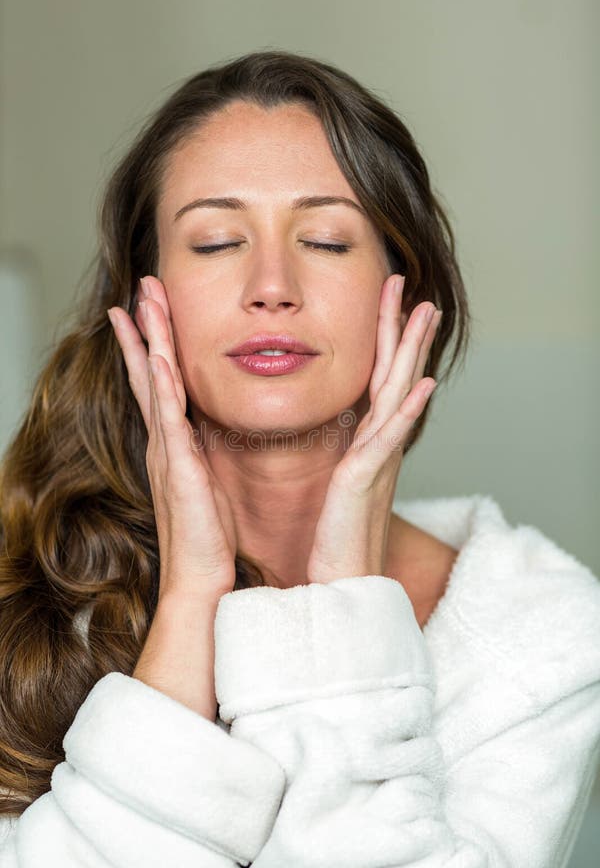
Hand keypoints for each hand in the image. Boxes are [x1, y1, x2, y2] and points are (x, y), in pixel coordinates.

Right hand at [107, 275, 237, 602]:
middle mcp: (163, 442)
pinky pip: (168, 418)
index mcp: (173, 444)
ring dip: (148, 342)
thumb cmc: (207, 536)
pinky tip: (159, 358)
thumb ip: (204, 453)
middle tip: (140, 289)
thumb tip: (211, 432)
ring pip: (154, 384)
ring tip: (140, 304)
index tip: (149, 311)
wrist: (200, 578)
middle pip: (149, 373)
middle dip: (144, 329)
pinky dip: (162, 385)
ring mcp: (166, 452)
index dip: (153, 346)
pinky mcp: (178, 467)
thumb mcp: (208, 482)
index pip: (159, 384)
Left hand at [306, 274, 441, 584]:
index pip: (380, 380)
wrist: (340, 579)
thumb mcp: (339, 484)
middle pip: (394, 374)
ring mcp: (377, 458)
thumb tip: (345, 441)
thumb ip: (346, 456)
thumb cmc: (336, 537)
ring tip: (423, 312)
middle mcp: (378, 444)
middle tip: (408, 287)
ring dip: (411, 351)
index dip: (386, 341)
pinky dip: (409, 410)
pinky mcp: (366, 477)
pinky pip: (390, 437)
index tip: (390, 305)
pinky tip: (422, 384)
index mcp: (367, 442)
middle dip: (402, 329)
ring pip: (397, 392)